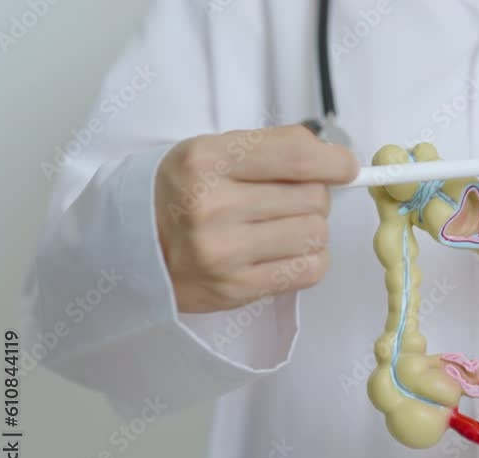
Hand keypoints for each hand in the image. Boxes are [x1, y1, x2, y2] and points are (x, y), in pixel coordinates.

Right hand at [154, 124, 358, 312]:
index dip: (333, 161)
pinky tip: (285, 252)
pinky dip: (309, 259)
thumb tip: (336, 159)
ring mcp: (224, 252)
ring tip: (282, 226)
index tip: (345, 166)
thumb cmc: (185, 194)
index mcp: (206, 161)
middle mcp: (212, 206)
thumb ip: (272, 148)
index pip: (296, 156)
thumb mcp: (212, 152)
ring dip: (310, 229)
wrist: (133, 248)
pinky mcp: (237, 287)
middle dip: (313, 195)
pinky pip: (309, 270)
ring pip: (316, 234)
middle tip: (288, 200)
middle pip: (313, 197)